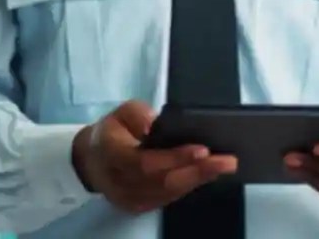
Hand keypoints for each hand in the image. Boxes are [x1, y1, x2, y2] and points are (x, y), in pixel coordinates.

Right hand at [72, 100, 238, 214]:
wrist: (92, 160)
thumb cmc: (112, 132)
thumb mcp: (121, 112)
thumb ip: (138, 115)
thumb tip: (159, 125)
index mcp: (110, 154)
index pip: (145, 162)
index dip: (175, 158)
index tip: (203, 150)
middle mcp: (119, 182)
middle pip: (163, 182)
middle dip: (197, 172)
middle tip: (227, 161)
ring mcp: (129, 199)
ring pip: (169, 192)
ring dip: (199, 179)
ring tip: (224, 166)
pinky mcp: (139, 207)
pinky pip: (169, 197)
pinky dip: (190, 185)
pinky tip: (207, 174)